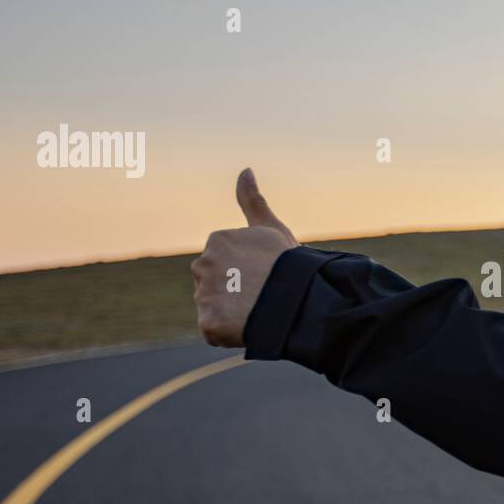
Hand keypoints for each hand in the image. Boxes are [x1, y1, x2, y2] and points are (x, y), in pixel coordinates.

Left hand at [192, 168, 298, 347]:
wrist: (299, 297)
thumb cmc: (289, 263)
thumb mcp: (271, 228)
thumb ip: (252, 200)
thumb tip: (244, 170)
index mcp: (217, 241)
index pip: (225, 263)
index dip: (247, 272)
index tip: (266, 276)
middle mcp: (203, 264)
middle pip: (215, 284)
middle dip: (234, 292)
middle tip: (263, 296)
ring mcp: (204, 295)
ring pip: (214, 308)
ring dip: (232, 313)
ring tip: (259, 312)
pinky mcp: (208, 323)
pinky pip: (213, 331)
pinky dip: (228, 333)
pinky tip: (249, 327)